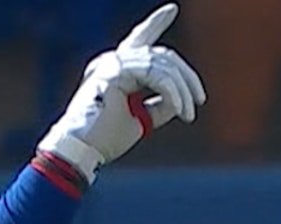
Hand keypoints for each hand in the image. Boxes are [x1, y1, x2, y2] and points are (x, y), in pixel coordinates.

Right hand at [37, 3, 205, 184]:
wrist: (80, 152)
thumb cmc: (105, 140)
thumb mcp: (141, 119)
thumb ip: (158, 105)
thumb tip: (179, 99)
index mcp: (115, 70)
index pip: (140, 40)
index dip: (156, 23)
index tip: (172, 9)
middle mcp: (112, 62)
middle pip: (162, 55)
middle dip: (186, 76)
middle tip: (200, 99)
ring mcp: (112, 64)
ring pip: (163, 66)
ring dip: (182, 91)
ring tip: (189, 113)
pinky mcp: (115, 71)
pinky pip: (157, 76)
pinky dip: (173, 94)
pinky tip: (180, 110)